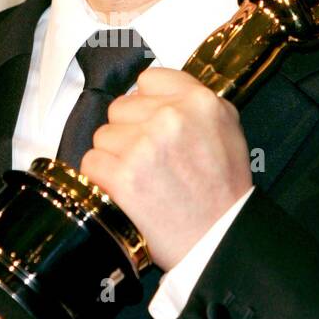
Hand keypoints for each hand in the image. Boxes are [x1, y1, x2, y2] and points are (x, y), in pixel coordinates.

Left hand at [79, 67, 252, 270]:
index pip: (148, 79)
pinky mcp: (122, 176)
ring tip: (143, 177)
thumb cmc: (223, 190)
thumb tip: (156, 90)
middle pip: (121, 107)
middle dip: (130, 131)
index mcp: (199, 102)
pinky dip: (102, 178)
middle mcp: (171, 118)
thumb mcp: (227, 128)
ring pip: (103, 135)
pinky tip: (126, 189)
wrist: (218, 238)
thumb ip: (194, 101)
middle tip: (152, 159)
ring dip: (115, 156)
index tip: (152, 122)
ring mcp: (144, 146)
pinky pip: (91, 162)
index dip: (147, 103)